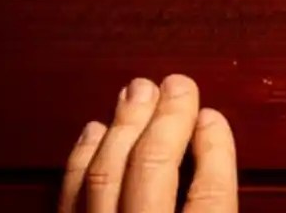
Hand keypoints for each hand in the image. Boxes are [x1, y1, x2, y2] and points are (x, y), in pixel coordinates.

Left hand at [59, 75, 236, 212]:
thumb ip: (217, 207)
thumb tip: (218, 161)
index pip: (210, 195)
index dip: (215, 150)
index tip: (212, 119)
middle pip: (151, 169)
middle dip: (166, 120)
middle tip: (177, 86)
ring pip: (103, 174)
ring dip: (122, 126)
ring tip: (137, 92)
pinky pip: (67, 195)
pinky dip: (81, 158)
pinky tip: (95, 132)